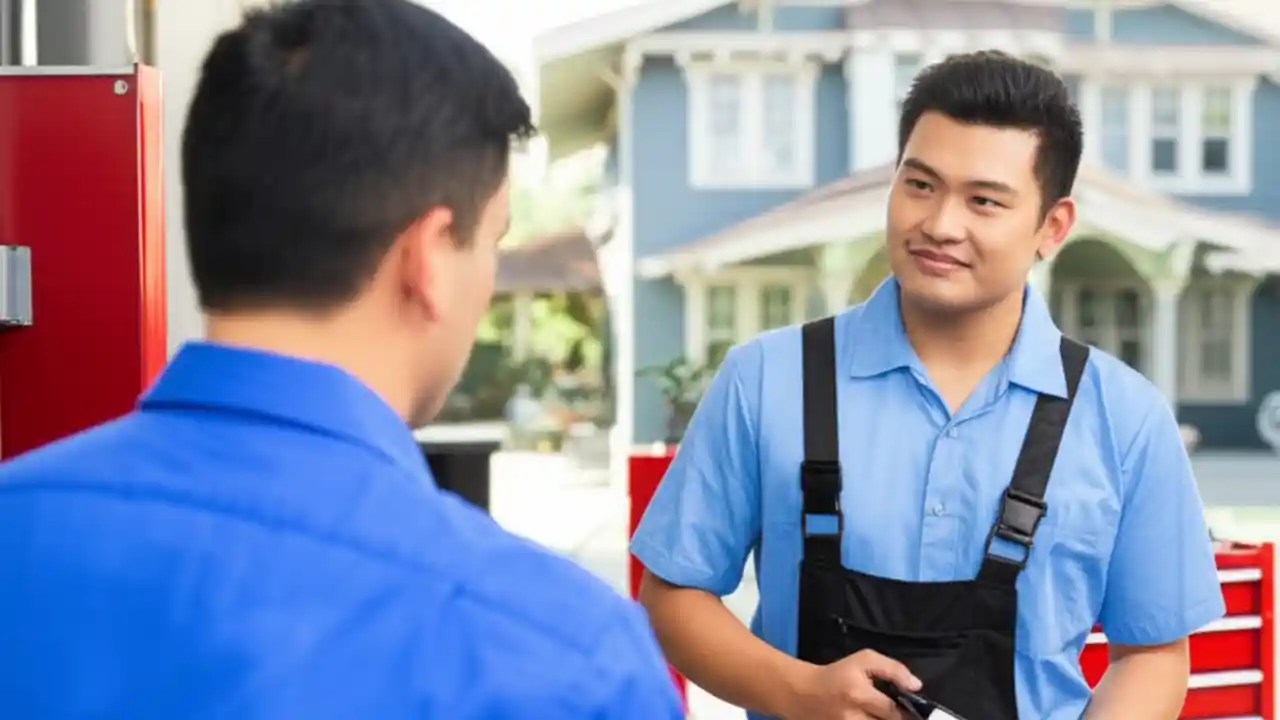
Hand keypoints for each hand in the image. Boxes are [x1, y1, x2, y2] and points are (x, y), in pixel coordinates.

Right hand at [781, 649, 922, 719]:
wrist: (802, 693)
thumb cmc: (837, 675)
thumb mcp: (863, 660)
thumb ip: (892, 669)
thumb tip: (916, 686)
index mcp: (859, 695)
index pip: (894, 711)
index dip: (909, 712)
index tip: (913, 710)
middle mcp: (852, 717)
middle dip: (898, 719)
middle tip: (901, 713)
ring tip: (882, 713)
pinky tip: (871, 718)